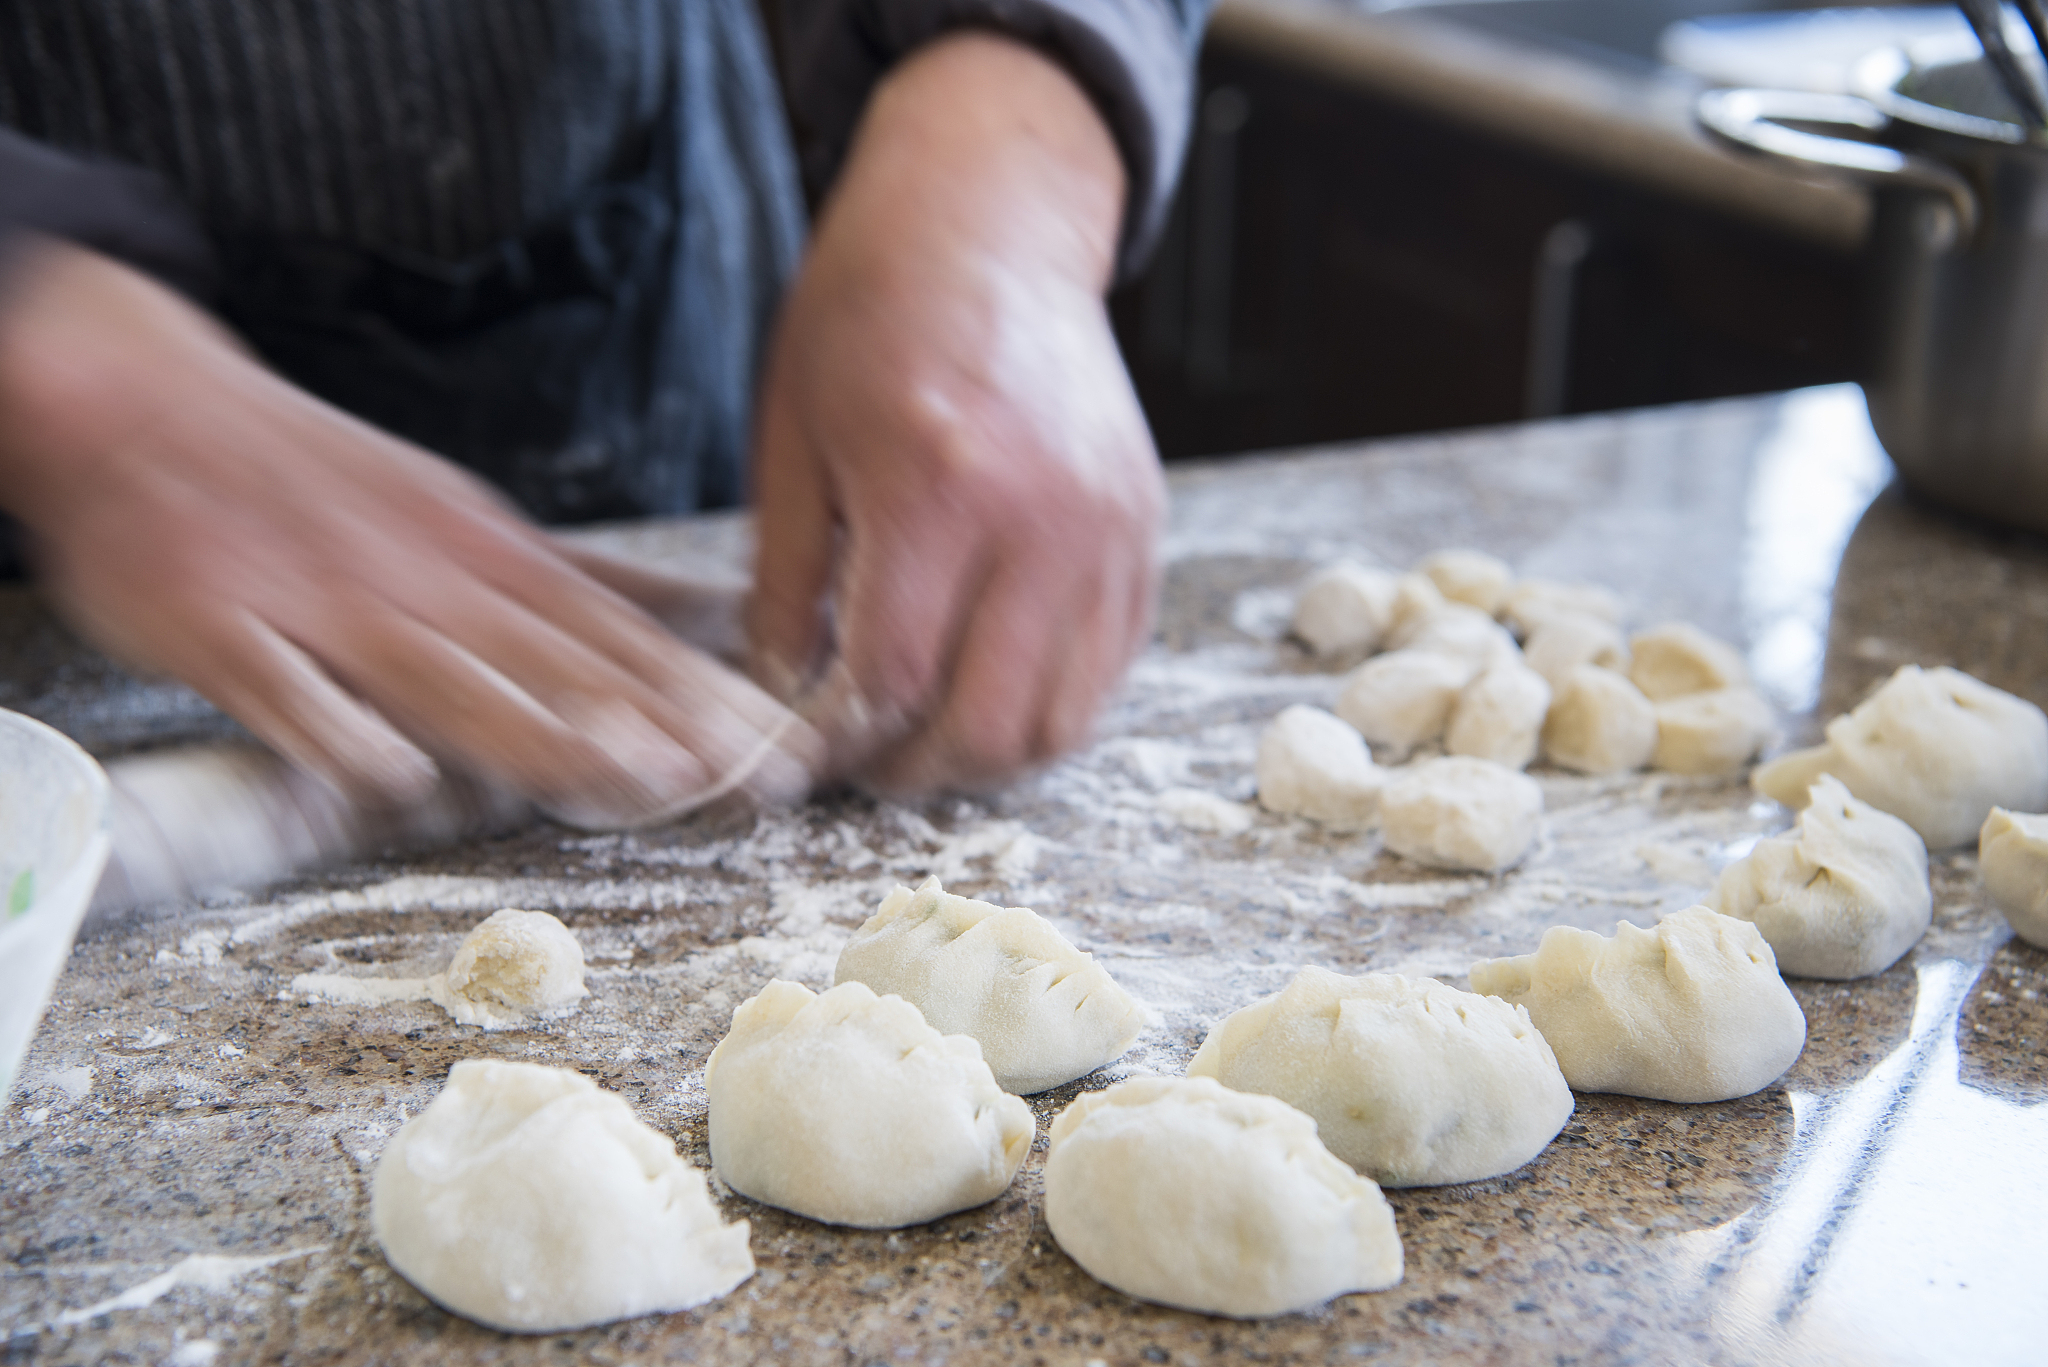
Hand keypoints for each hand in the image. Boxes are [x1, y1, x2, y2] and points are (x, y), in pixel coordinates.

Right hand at [0, 237, 818, 826]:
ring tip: (633, 779)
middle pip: (562, 665)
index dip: (714, 699)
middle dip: (667, 725)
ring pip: (450, 680)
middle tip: (755, 777)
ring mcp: (330, 607)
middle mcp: (431, 584)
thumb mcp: (478, 521)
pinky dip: (342, 734)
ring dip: (545, 732)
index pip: (624, 640)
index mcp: (495, 561)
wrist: (152, 409)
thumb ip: (591, 584)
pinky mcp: (230, 629)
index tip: (795, 748)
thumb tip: (716, 611)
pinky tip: (395, 782)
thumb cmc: (333, 489)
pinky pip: (292, 695)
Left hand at [748, 33, 1164, 792]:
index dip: (841, 741)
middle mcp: (1042, 518)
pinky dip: (1044, 705)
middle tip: (864, 759)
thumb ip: (782, 581)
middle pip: (986, 726)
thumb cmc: (871, 313)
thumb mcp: (792, 436)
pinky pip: (1106, 673)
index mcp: (936, 485)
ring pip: (1059, 723)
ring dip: (985, 755)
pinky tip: (986, 681)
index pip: (894, 680)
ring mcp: (1108, 532)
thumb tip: (782, 696)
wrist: (991, 225)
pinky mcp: (1143, 535)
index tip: (807, 747)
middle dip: (912, 771)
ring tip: (927, 733)